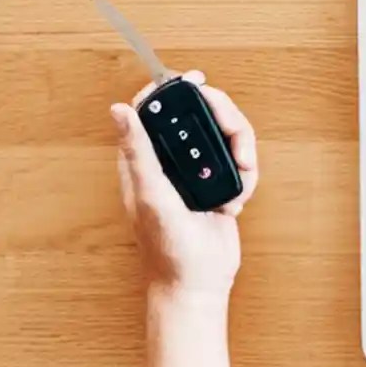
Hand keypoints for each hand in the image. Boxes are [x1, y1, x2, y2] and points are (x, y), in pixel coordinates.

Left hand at [111, 71, 258, 299]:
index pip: (154, 110)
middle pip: (201, 116)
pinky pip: (242, 163)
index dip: (173, 91)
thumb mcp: (151, 195)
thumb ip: (137, 151)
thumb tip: (118, 110)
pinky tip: (236, 199)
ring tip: (241, 175)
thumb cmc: (167, 248)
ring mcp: (198, 173)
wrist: (200, 283)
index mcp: (145, 161)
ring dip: (241, 151)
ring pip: (227, 137)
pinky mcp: (222, 184)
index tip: (196, 82)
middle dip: (224, 121)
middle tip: (234, 137)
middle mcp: (171, 162)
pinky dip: (247, 176)